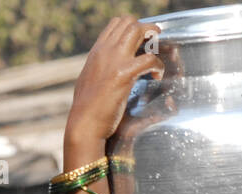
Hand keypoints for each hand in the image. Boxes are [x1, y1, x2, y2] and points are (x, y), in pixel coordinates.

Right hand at [66, 17, 163, 146]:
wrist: (83, 125)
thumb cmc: (86, 109)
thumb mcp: (88, 80)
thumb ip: (98, 68)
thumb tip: (102, 68)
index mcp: (97, 52)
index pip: (116, 23)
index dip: (133, 27)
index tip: (141, 40)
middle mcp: (105, 51)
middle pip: (129, 22)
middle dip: (146, 29)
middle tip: (154, 43)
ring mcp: (114, 60)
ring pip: (138, 30)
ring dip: (153, 39)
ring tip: (157, 55)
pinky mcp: (124, 74)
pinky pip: (149, 59)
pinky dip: (158, 66)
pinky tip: (156, 76)